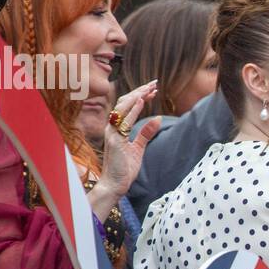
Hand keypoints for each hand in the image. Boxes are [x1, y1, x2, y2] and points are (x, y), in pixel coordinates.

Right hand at [94, 82, 160, 208]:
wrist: (115, 185)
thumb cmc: (124, 168)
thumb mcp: (138, 148)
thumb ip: (146, 133)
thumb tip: (157, 119)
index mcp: (116, 128)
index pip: (127, 106)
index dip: (139, 96)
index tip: (153, 90)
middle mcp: (111, 127)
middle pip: (124, 102)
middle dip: (139, 91)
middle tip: (154, 83)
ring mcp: (112, 133)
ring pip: (123, 107)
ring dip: (137, 96)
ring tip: (150, 88)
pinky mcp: (115, 140)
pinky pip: (124, 121)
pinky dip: (133, 110)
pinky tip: (142, 101)